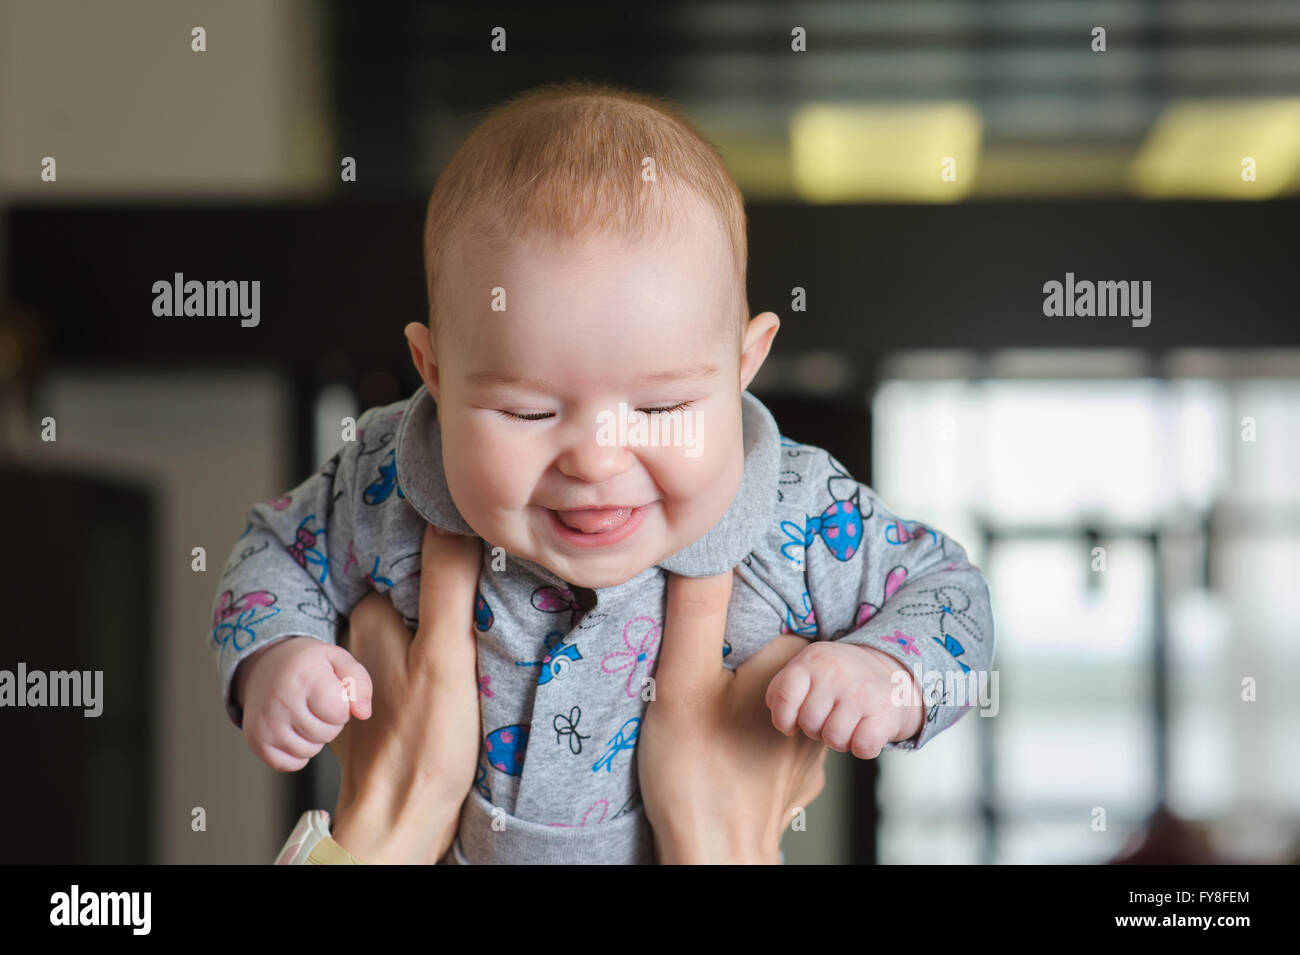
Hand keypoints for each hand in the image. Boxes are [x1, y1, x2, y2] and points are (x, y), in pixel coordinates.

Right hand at [235, 635, 371, 771]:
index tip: (333, 692)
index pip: (339, 712)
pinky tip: (293, 729)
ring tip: (305, 714)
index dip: (343, 705)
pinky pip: (291, 764)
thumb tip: (363, 713)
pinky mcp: (256, 741)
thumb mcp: (337, 659)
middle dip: (330, 721)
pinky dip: (298, 752)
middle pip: (327, 733)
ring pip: (310, 751)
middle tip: (316, 703)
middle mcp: (281, 702)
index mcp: (304, 677)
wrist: (264, 666)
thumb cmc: (308, 665)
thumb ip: (359, 682)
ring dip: (315, 737)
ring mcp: (266, 724)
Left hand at [326, 525, 483, 863]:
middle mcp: (362, 639)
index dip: (448, 550)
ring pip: (416, 626)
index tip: (484, 551)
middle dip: (448, 588)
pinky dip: (437, 658)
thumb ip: (449, 582)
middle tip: (492, 597)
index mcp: (371, 617)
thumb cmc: (421, 749)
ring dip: (446, 624)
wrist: (402, 824)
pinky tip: (465, 671)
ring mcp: (373, 673)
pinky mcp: (385, 703)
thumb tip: (456, 514)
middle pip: (415, 591)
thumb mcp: (447, 656)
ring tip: (485, 632)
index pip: (412, 558)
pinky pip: (416, 661)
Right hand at [638, 570, 828, 863]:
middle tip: (705, 674)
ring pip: (785, 701)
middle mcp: (818, 704)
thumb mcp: (684, 679)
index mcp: (797, 669)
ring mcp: (813, 748)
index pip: (778, 614)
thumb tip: (707, 539)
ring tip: (712, 707)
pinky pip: (782, 741)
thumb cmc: (699, 774)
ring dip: (751, 699)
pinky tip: (726, 746)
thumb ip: (696, 609)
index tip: (712, 634)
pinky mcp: (798, 782)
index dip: (742, 617)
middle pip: (782, 659)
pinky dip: (756, 738)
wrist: (715, 861)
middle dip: (745, 658)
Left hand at [766, 641, 923, 756]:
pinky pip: (861, 748)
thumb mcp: (808, 669)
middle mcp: (837, 672)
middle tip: (831, 715)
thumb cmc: (838, 679)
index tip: (792, 723)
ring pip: (834, 739)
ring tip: (849, 721)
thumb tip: (781, 717)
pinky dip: (863, 747)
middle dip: (817, 728)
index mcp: (813, 659)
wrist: (892, 674)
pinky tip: (867, 728)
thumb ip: (783, 689)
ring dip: (840, 739)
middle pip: (809, 723)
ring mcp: (862, 692)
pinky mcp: (884, 713)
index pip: (783, 696)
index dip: (784, 718)